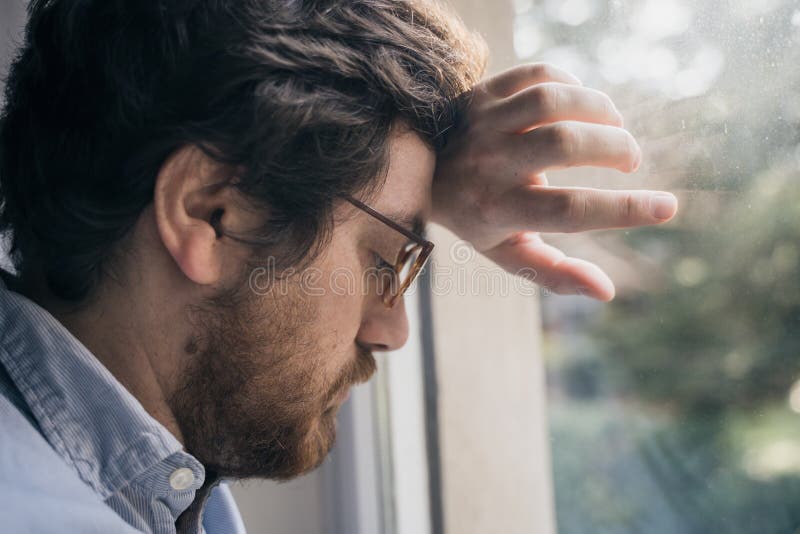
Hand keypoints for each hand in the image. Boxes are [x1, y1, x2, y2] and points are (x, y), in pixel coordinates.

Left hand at [431, 63, 677, 300]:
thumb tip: (606, 292)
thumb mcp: (508, 252)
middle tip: (630, 159)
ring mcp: (482, 123)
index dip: (624, 210)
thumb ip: (554, 274)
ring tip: (614, 126)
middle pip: (566, 144)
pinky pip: (540, 74)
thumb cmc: (479, 216)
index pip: (569, 211)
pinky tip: (580, 104)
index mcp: (497, 210)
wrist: (420, 171)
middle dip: (616, 148)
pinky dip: (573, 84)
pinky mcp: (483, 91)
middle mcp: (488, 164)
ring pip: (554, 101)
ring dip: (600, 109)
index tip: (668, 208)